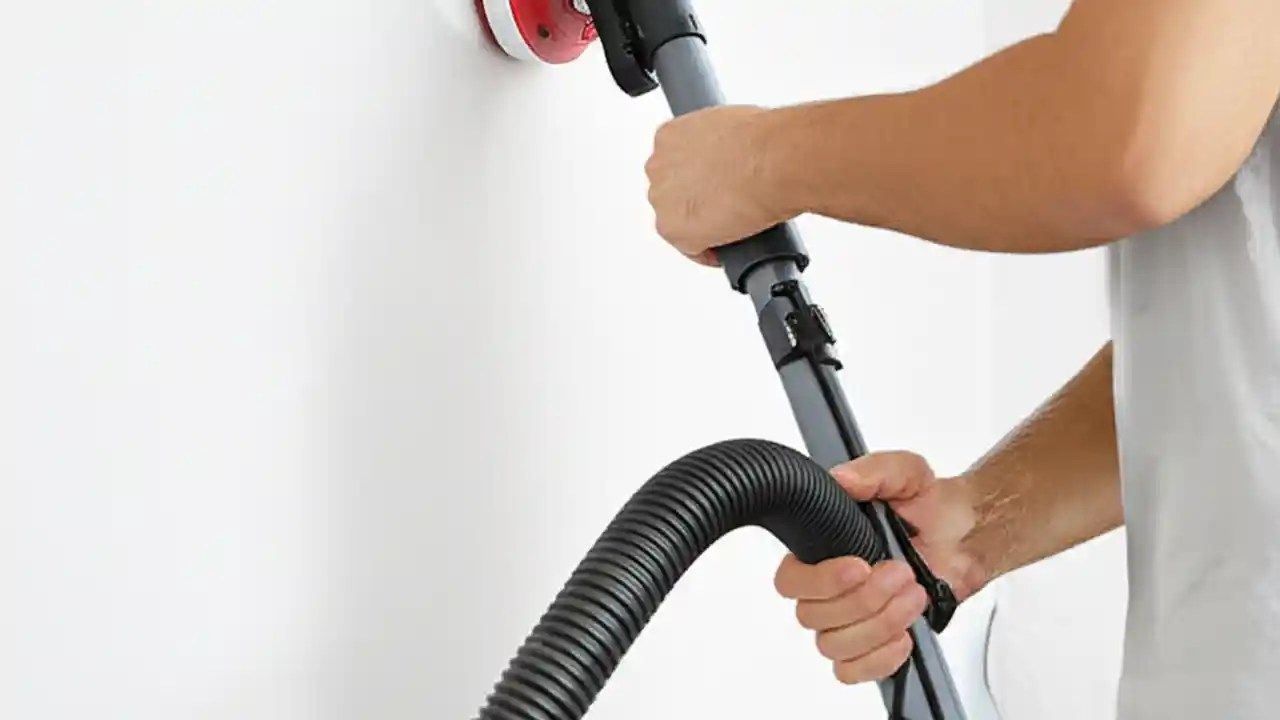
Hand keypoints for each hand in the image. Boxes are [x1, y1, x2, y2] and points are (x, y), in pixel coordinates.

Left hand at [645, 106, 794, 264]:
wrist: (773, 161)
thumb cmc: (765, 141)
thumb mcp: (734, 128)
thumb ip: (720, 146)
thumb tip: (736, 160)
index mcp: (670, 136)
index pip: (676, 166)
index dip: (699, 181)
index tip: (716, 188)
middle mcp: (659, 166)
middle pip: (673, 195)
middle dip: (696, 203)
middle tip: (726, 208)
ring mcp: (662, 199)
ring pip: (678, 221)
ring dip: (700, 227)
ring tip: (730, 227)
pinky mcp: (672, 229)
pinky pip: (689, 248)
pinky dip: (706, 252)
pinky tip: (725, 248)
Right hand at [773, 451, 988, 685]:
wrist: (966, 535)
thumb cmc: (928, 506)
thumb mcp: (906, 474)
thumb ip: (873, 472)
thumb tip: (841, 480)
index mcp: (821, 548)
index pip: (790, 579)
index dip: (820, 581)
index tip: (860, 565)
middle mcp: (827, 588)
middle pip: (813, 617)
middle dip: (864, 600)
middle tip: (902, 573)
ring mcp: (847, 620)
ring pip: (834, 645)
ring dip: (878, 625)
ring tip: (913, 595)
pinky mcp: (870, 644)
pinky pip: (851, 671)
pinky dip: (878, 659)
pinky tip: (904, 635)